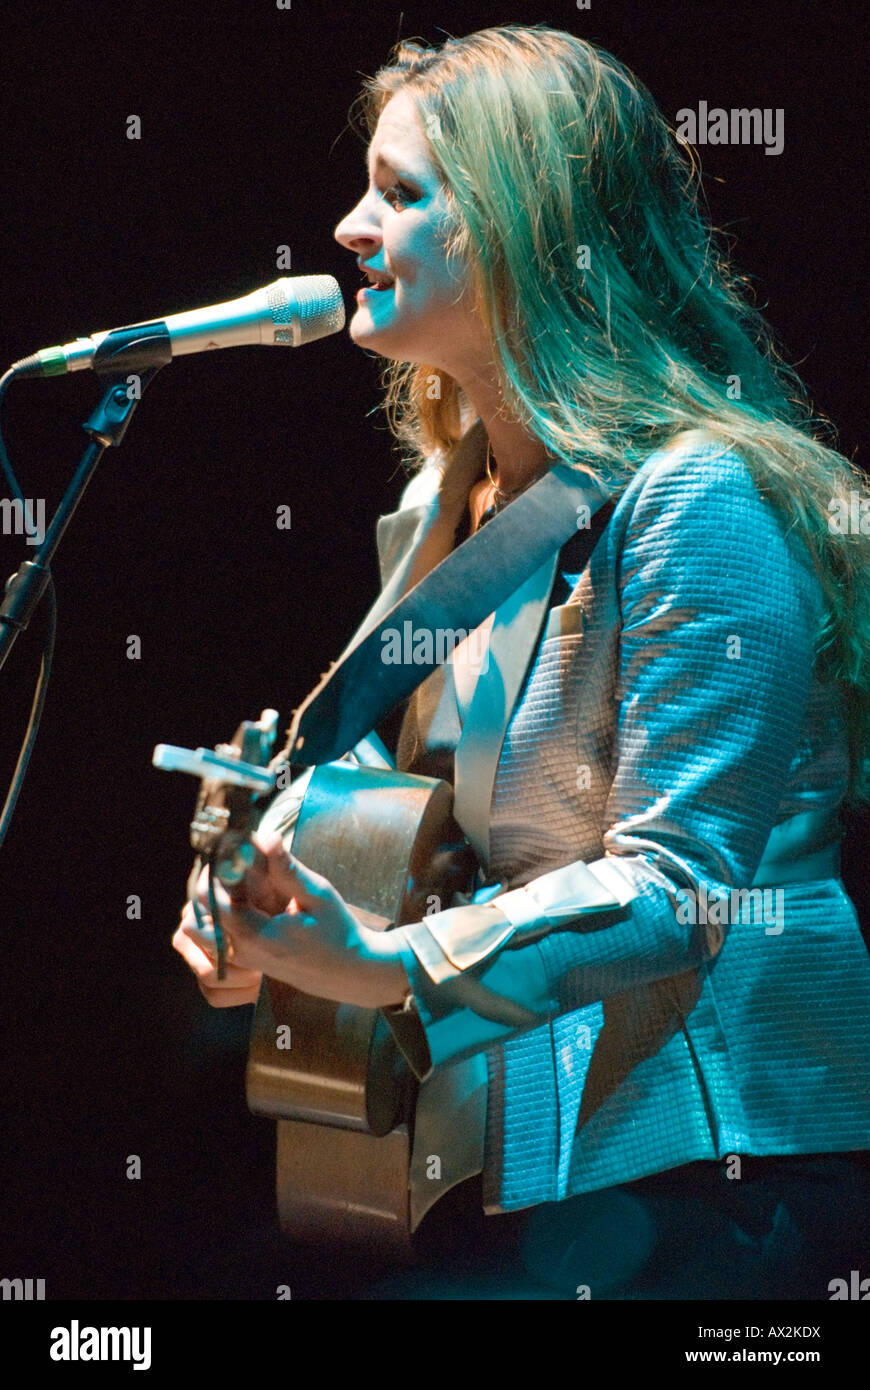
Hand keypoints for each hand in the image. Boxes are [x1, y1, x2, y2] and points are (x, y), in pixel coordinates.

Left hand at [173, 831, 409, 1009]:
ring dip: (211, 903)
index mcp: (258, 936)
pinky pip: (216, 937)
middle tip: (235, 861)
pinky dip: (222, 916)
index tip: (234, 847)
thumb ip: (287, 869)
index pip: (213, 898)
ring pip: (201, 930)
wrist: (351, 973)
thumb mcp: (319, 896)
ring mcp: (242, 960)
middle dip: (211, 883)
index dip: (219, 868)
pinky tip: (250, 900)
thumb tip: (266, 837)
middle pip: (198, 915)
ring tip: (239, 883)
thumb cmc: (339, 932)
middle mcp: (242, 952)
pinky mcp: (246, 962)